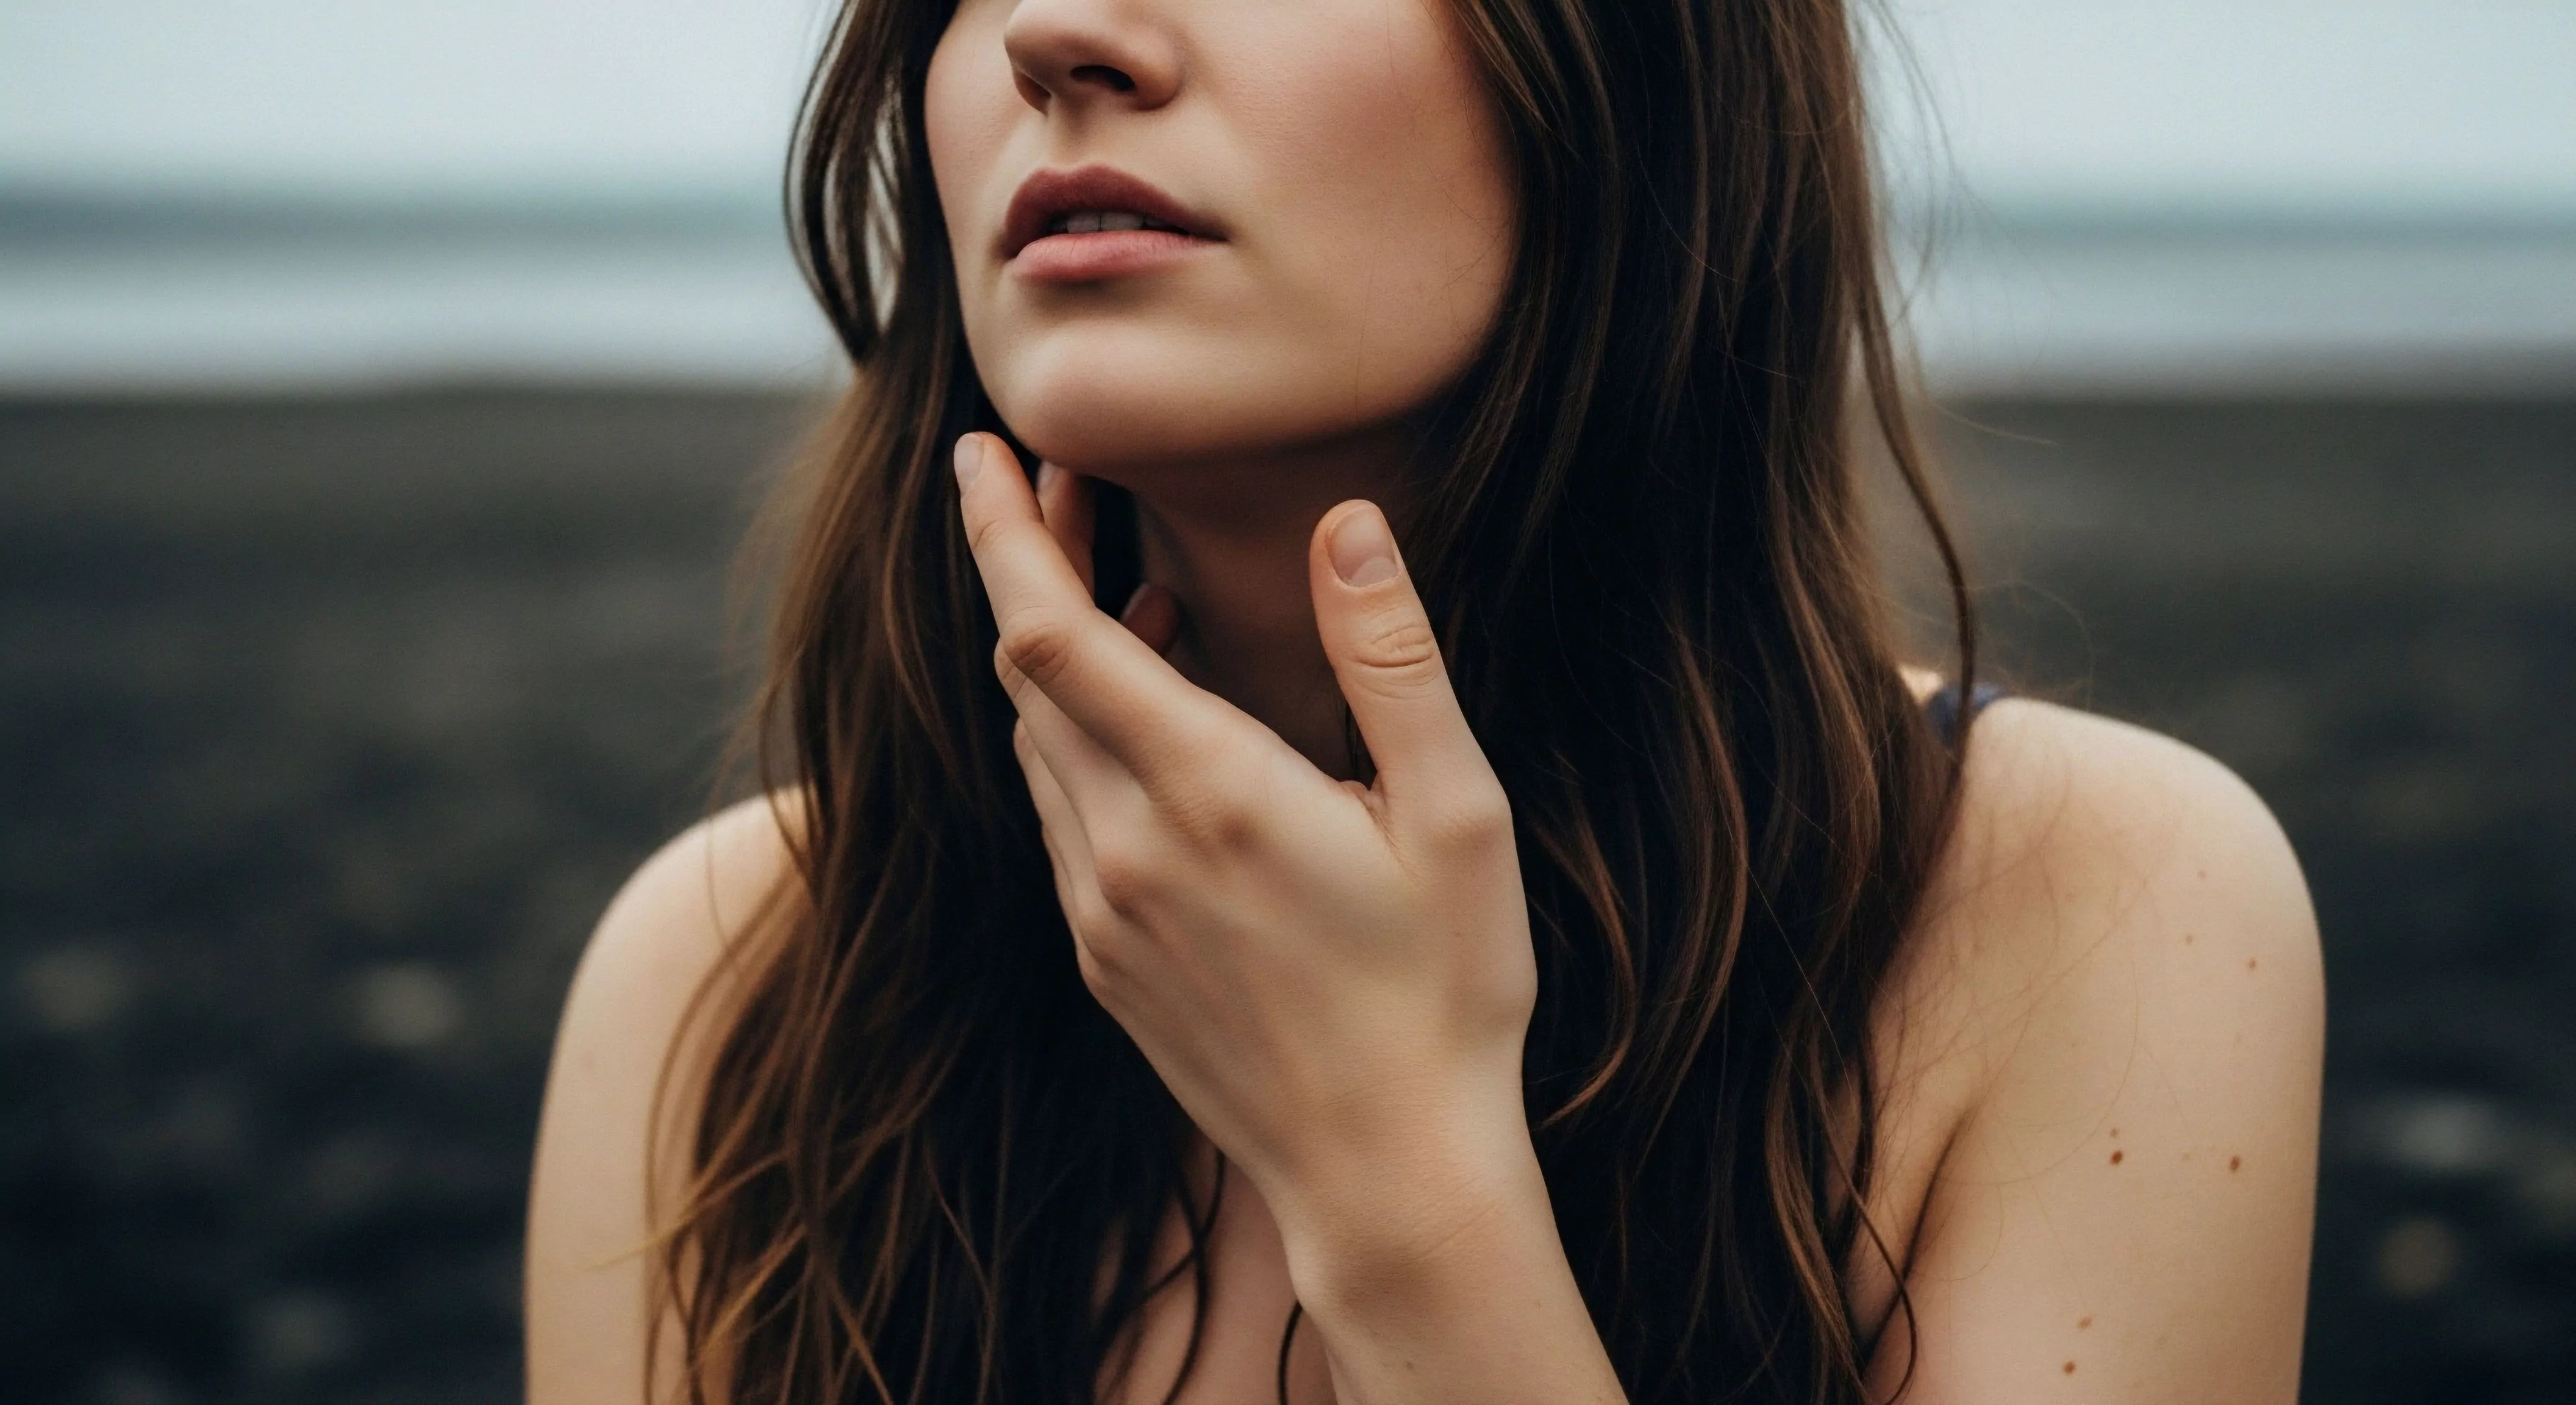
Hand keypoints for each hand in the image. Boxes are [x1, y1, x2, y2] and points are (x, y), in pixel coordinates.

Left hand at [952, 432, 1539, 1254]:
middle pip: (1026, 671)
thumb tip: (1349, 523)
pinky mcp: (1102, 959)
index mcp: (1205, 793)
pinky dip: (1082, 740)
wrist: (1387, 1174)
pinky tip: (1156, 723)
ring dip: (1061, 654)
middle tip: (1066, 482)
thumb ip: (1392, 659)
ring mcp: (1100, 910)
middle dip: (1031, 562)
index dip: (1002, 529)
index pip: (1048, 630)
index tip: (985, 451)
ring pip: (1037, 743)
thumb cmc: (1444, 993)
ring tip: (1143, 592)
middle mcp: (1122, 847)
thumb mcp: (1456, 814)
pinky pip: (1060, 816)